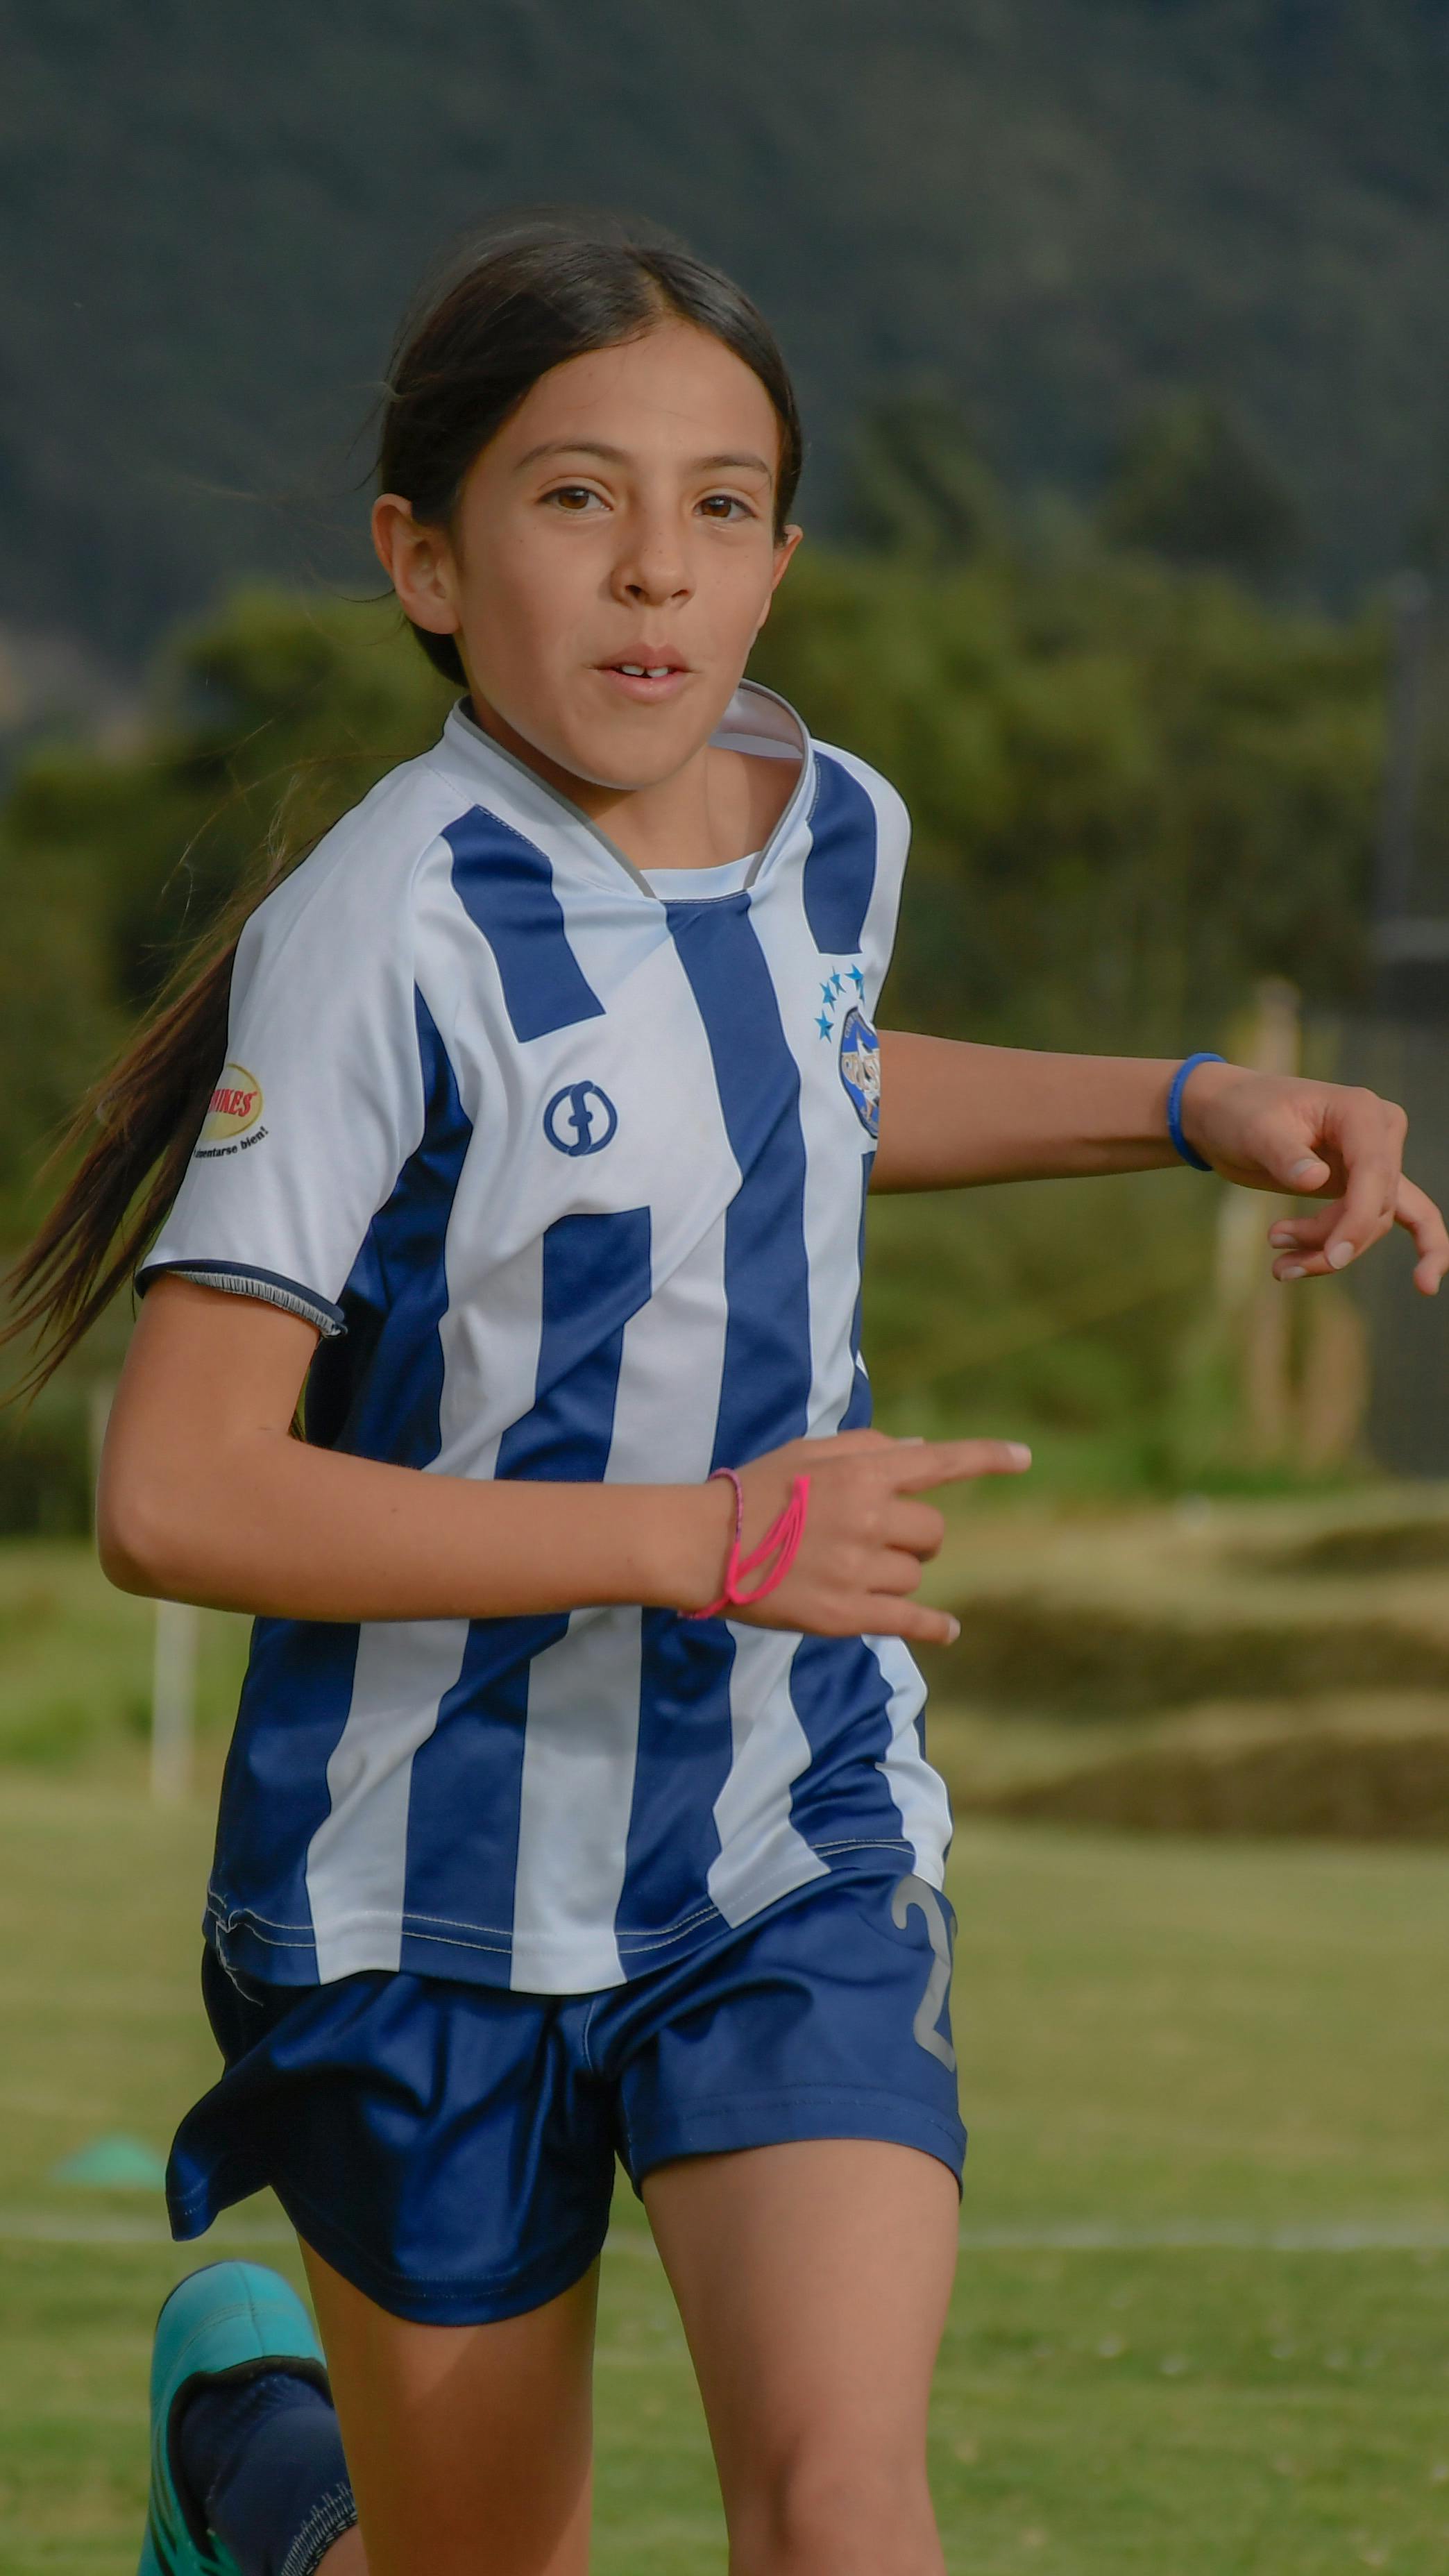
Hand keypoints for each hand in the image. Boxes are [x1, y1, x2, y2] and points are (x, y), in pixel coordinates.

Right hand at [702, 1428, 1031, 1646]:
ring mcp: (859, 1569)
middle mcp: (869, 1518)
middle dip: (917, 1537)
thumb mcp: (808, 1453)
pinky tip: (948, 1630)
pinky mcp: (847, 1614)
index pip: (939, 1461)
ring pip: (914, 1576)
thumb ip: (868, 1448)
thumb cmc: (755, 1491)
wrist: (705, 1545)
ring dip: (896, 1574)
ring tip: (849, 1571)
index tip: (1024, 1457)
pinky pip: (910, 1621)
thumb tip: (921, 1451)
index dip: (986, 1457)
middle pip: (932, 1532)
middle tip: (881, 1540)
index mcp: (862, 1473)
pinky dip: (934, 1627)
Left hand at [1178, 1063, 1448, 1295]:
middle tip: (1278, 1260)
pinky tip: (1425, 1286)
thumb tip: (1315, 1179)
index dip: (1356, 1220)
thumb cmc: (1242, 1115)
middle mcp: (1381, 1132)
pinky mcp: (1367, 1183)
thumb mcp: (1255, 1131)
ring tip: (1280, 1268)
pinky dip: (1420, 1248)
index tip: (1333, 1259)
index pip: (1373, 1173)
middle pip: (1375, 1205)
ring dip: (1330, 1251)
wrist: (1229, 1115)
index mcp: (1359, 1111)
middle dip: (1330, 1241)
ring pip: (1375, 1222)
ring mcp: (1378, 1158)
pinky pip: (1403, 1217)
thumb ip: (1285, 1155)